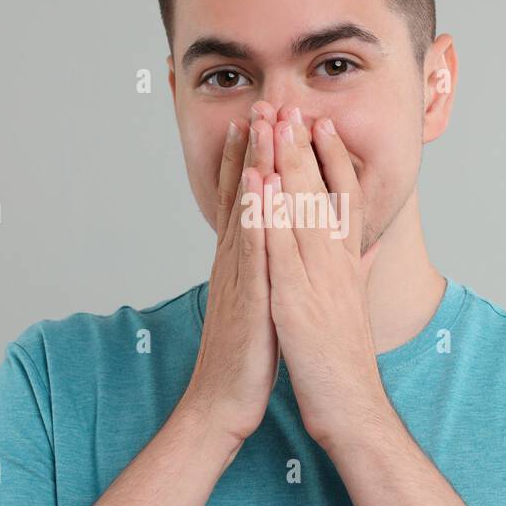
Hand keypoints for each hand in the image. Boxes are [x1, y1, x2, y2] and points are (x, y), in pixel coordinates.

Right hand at [182, 106, 279, 445]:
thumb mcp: (263, 303)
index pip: (248, 201)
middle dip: (254, 149)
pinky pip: (252, 249)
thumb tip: (283, 252)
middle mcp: (235, 260)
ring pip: (247, 212)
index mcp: (242, 261)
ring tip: (258, 127)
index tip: (263, 122)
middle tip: (261, 104)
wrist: (223, 401)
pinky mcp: (248, 296)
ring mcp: (238, 275)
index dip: (254, 160)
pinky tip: (261, 186)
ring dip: (252, 168)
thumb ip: (269, 273)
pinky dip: (255, 214)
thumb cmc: (247, 356)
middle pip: (245, 194)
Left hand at [263, 106, 387, 452]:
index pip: (344, 200)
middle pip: (321, 195)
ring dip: (287, 165)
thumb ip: (364, 270)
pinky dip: (270, 214)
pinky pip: (280, 251)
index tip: (323, 124)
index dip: (334, 160)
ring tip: (275, 125)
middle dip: (304, 147)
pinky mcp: (295, 303)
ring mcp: (316, 282)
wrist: (349, 408)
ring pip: (300, 212)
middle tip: (291, 105)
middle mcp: (335, 265)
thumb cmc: (346, 361)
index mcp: (347, 265)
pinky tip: (260, 184)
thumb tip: (372, 244)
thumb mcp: (355, 305)